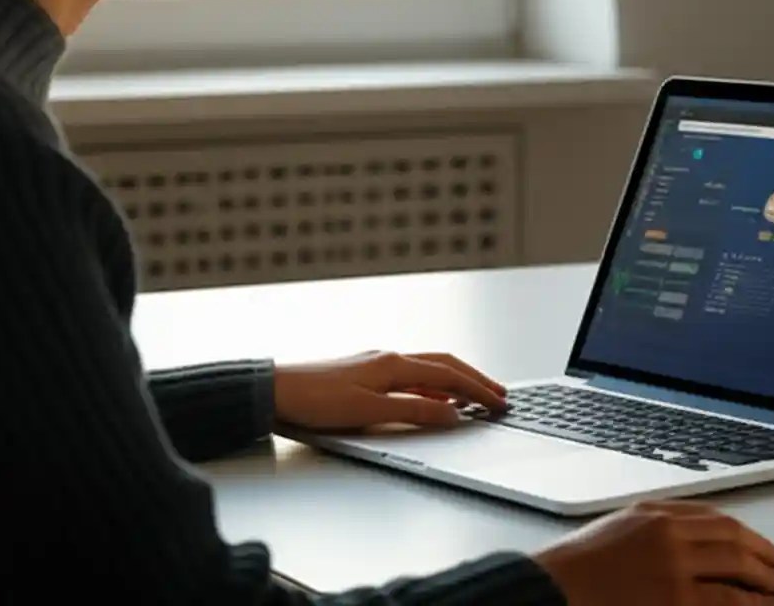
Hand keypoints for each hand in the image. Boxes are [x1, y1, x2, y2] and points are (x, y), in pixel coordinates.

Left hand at [272, 351, 506, 430]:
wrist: (273, 391)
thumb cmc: (314, 400)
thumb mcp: (369, 411)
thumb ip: (414, 411)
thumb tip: (453, 414)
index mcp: (394, 365)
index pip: (450, 376)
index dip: (478, 390)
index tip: (500, 402)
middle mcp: (389, 359)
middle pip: (445, 365)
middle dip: (475, 379)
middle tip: (499, 394)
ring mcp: (376, 364)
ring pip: (429, 368)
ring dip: (456, 380)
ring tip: (475, 394)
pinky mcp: (364, 374)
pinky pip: (412, 375)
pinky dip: (433, 384)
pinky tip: (432, 397)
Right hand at [534, 500, 773, 605]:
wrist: (550, 591)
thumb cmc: (574, 568)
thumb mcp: (616, 529)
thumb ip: (654, 528)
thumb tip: (693, 538)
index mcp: (654, 513)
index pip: (713, 516)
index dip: (742, 531)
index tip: (756, 542)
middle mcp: (668, 533)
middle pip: (732, 537)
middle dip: (762, 552)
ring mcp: (674, 566)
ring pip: (736, 565)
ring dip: (764, 578)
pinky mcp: (677, 599)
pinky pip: (727, 600)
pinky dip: (750, 603)